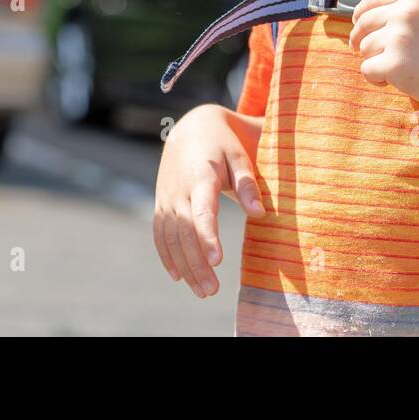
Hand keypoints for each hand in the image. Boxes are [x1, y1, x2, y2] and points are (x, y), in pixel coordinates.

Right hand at [152, 104, 265, 297]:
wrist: (191, 128)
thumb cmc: (223, 145)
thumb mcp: (240, 156)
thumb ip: (248, 184)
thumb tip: (259, 214)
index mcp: (201, 175)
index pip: (202, 210)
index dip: (208, 236)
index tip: (217, 260)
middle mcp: (179, 189)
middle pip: (184, 231)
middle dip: (196, 262)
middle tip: (211, 290)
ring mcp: (166, 197)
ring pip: (170, 237)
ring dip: (183, 266)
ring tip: (202, 291)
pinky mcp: (161, 203)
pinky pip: (159, 233)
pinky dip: (166, 255)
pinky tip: (178, 276)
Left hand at [348, 0, 418, 111]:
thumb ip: (401, 13)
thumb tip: (359, 19)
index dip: (360, 13)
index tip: (357, 22)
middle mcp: (405, 13)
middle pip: (363, 24)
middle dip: (359, 39)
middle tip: (360, 50)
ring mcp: (399, 38)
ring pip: (364, 48)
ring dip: (374, 61)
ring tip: (401, 69)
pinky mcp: (394, 64)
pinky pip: (367, 70)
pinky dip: (376, 79)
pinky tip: (396, 82)